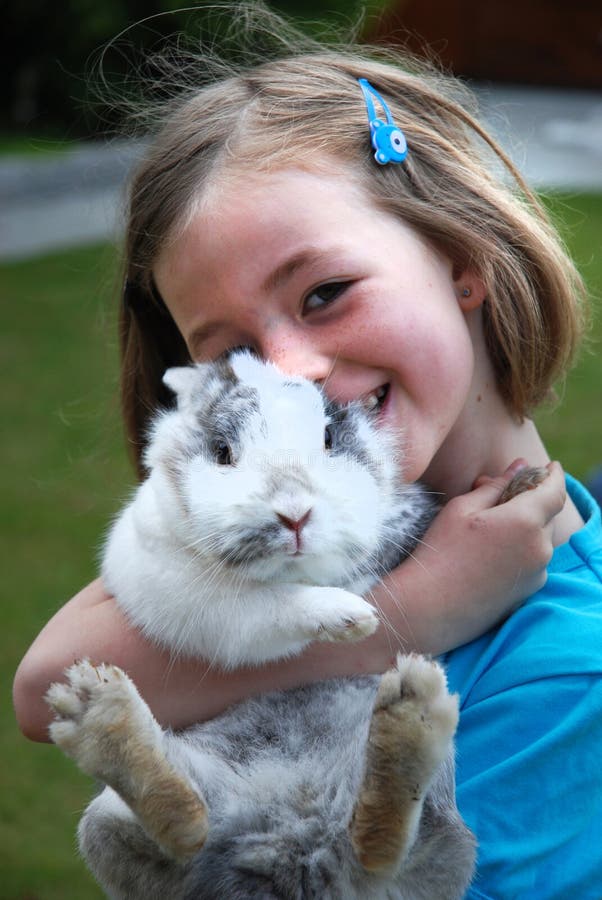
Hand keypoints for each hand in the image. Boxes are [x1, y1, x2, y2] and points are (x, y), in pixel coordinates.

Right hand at [374, 461, 565, 654]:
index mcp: (525, 521)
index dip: (553, 475)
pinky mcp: (528, 592)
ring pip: (538, 537)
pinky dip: (518, 549)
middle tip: (493, 492)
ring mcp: (537, 573)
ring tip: (483, 526)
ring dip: (521, 525)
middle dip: (527, 499)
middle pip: (545, 513)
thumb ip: (497, 485)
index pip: (554, 490)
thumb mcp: (463, 507)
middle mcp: (540, 548)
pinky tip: (486, 553)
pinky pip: (531, 560)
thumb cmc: (441, 551)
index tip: (550, 466)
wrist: (430, 607)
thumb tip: (521, 466)